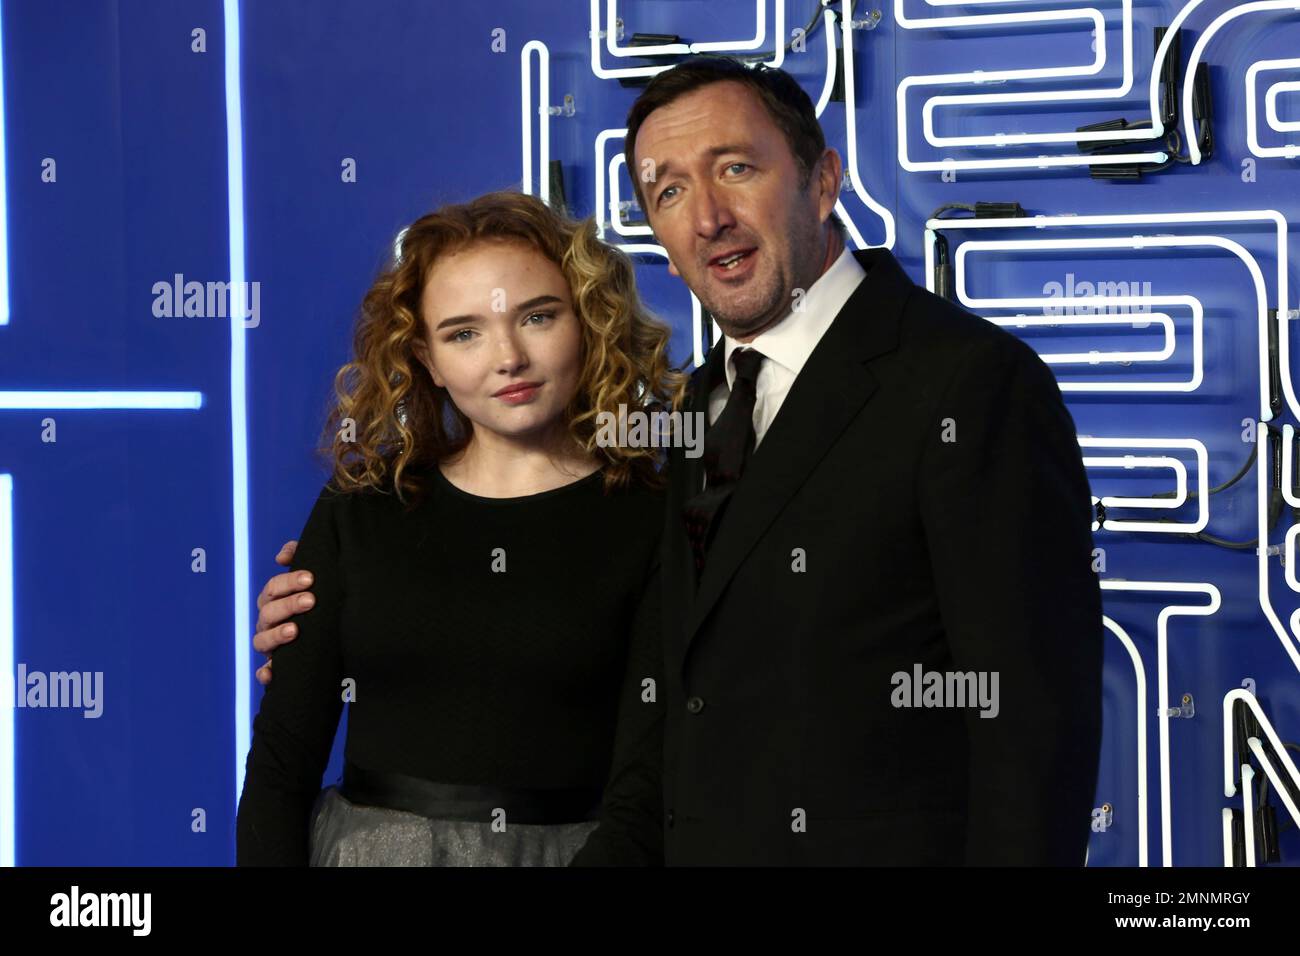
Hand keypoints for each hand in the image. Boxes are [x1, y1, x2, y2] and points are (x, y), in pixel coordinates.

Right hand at [253, 540, 314, 685]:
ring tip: (294, 630)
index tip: (310, 578)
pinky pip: (264, 672)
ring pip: (261, 640)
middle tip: (311, 600)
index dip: (289, 582)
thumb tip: (282, 557)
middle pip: (268, 611)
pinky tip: (270, 673)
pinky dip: (265, 673)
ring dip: (276, 635)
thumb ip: (298, 556)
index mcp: (274, 600)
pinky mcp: (276, 666)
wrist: (333, 638)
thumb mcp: (311, 579)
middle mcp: (268, 622)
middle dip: (289, 605)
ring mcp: (270, 645)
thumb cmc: (318, 600)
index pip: (274, 588)